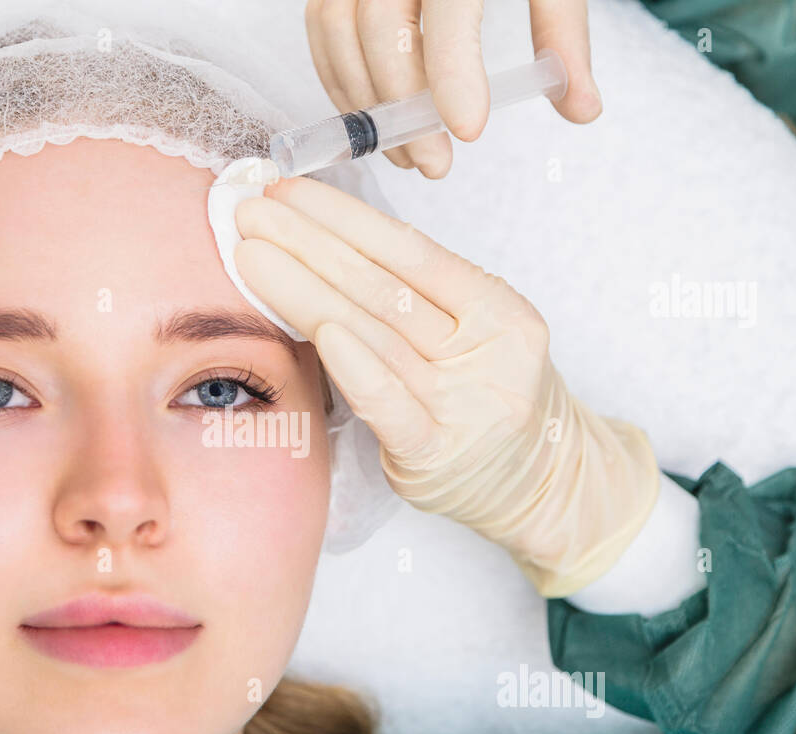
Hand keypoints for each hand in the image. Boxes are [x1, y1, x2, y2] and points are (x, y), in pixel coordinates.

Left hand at [233, 175, 658, 596]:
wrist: (545, 483)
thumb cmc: (489, 401)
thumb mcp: (471, 337)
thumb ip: (412, 302)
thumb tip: (319, 245)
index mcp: (494, 308)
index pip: (409, 251)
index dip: (344, 218)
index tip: (287, 189)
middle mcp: (484, 349)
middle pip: (383, 287)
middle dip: (310, 242)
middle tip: (251, 210)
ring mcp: (463, 403)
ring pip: (374, 335)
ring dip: (305, 290)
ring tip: (252, 254)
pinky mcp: (436, 453)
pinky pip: (390, 405)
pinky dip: (355, 367)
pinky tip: (320, 331)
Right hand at [304, 0, 601, 177]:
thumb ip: (563, 32)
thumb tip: (583, 108)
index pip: (449, 9)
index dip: (453, 73)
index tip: (469, 130)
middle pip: (380, 28)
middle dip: (402, 108)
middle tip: (434, 162)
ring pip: (339, 29)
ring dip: (364, 103)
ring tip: (404, 152)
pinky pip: (321, 24)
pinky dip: (340, 78)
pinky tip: (375, 116)